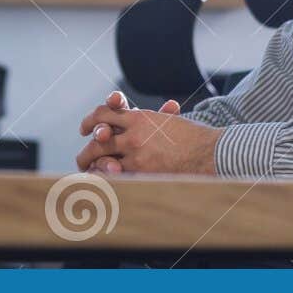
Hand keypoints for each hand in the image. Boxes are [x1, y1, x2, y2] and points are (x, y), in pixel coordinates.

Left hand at [75, 91, 218, 175]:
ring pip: (102, 156)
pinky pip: (115, 175)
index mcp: (140, 116)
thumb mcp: (169, 122)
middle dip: (88, 148)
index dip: (91, 120)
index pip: (105, 113)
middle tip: (82, 158)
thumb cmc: (194, 138)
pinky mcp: (142, 171)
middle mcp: (134, 133)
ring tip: (87, 173)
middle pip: (99, 137)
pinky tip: (99, 183)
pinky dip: (105, 178)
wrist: (210, 152)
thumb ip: (156, 118)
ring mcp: (136, 153)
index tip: (85, 128)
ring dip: (91, 164)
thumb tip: (163, 109)